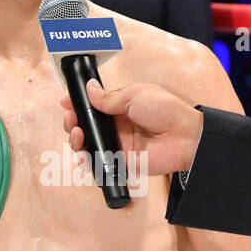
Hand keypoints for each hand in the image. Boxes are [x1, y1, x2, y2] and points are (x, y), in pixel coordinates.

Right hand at [61, 78, 202, 177]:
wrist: (184, 136)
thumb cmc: (165, 110)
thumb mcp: (135, 95)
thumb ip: (109, 97)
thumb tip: (89, 88)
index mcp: (121, 106)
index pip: (93, 105)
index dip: (78, 103)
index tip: (66, 100)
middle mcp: (117, 125)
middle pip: (86, 125)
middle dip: (73, 121)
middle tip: (71, 118)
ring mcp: (118, 143)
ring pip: (88, 143)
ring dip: (76, 138)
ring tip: (76, 133)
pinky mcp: (120, 161)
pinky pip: (98, 162)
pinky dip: (86, 160)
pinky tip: (83, 154)